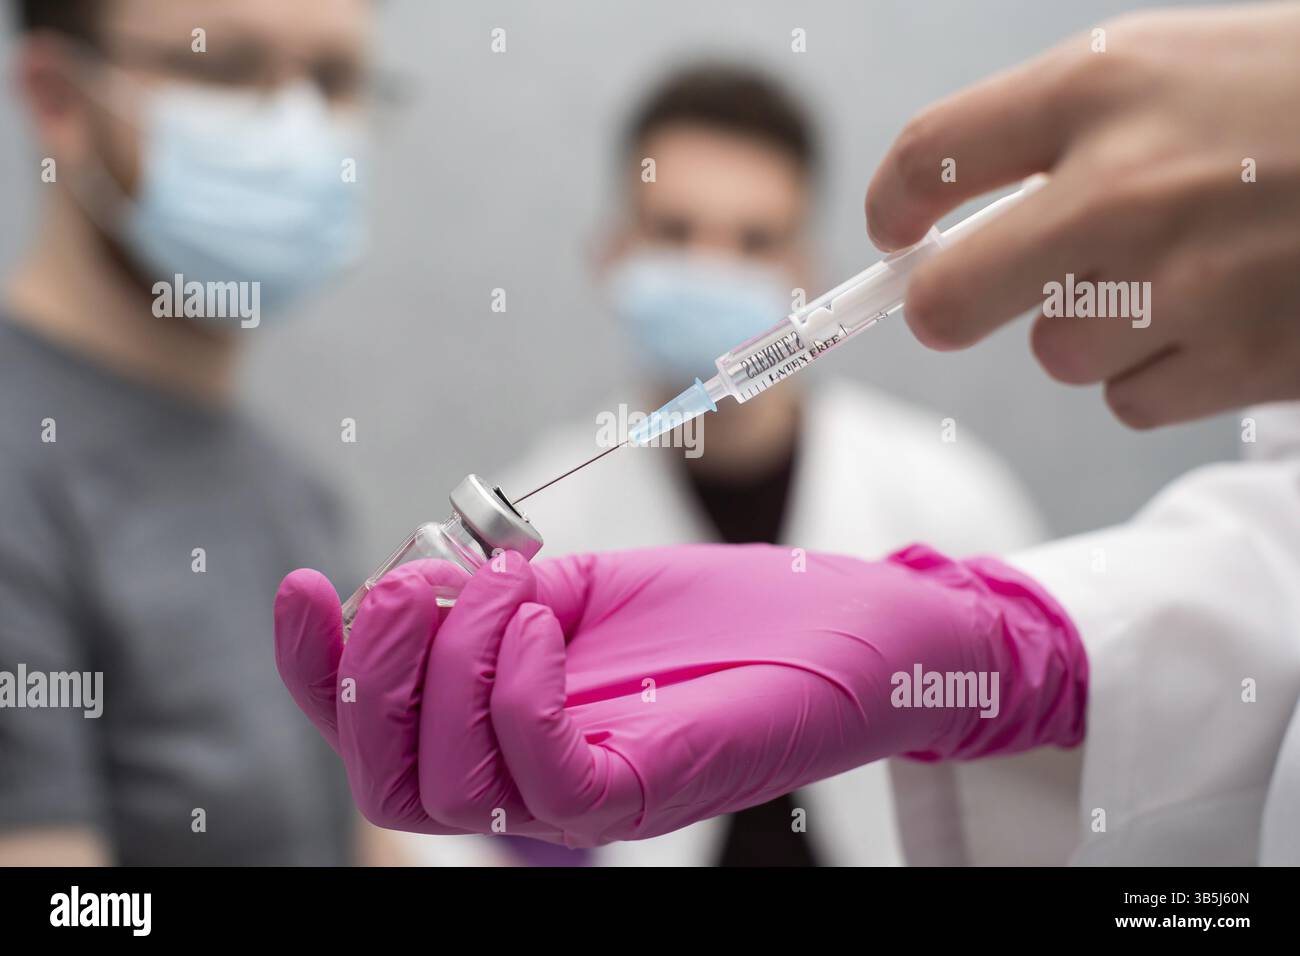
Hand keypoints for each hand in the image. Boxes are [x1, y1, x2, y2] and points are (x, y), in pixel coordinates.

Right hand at [275, 545, 1085, 845]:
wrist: (861, 626)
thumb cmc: (732, 608)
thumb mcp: (587, 587)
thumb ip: (493, 598)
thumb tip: (407, 582)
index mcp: (508, 730)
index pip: (374, 732)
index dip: (314, 668)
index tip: (305, 582)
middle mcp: (533, 778)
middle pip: (385, 774)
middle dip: (377, 664)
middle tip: (430, 578)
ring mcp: (589, 794)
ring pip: (445, 784)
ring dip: (449, 660)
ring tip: (516, 585)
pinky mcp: (645, 793)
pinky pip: (540, 776)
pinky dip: (515, 688)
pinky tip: (546, 619)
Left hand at [865, 2, 1299, 427]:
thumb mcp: (1181, 65)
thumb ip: (1066, 131)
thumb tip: (962, 213)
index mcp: (1104, 85)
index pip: (929, 156)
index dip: (891, 204)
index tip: (893, 230)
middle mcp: (1122, 188)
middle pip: (950, 299)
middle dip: (947, 304)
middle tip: (962, 301)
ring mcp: (1179, 286)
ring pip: (1059, 354)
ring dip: (1098, 328)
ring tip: (1190, 271)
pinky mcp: (1235, 362)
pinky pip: (1132, 400)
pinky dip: (1163, 372)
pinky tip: (1229, 316)